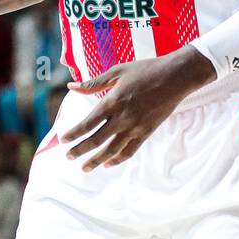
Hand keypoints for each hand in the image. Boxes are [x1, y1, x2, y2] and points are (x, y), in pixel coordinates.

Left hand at [63, 47, 215, 170]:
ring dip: (96, 160)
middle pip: (96, 140)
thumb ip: (93, 82)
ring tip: (85, 168)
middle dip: (79, 150)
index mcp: (112, 101)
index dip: (74, 133)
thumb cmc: (146, 70)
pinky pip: (130, 150)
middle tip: (68, 157)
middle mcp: (122, 117)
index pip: (87, 123)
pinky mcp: (147, 132)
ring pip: (112, 150)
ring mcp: (135, 127)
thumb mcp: (117, 71)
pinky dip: (118, 159)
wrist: (176, 76)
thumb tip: (71, 86)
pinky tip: (108, 163)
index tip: (63, 140)